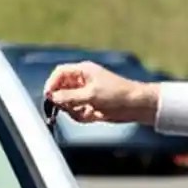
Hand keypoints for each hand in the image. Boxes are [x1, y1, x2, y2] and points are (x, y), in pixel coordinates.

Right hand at [43, 61, 159, 125]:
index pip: (59, 73)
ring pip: (68, 103)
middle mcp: (82, 81)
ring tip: (87, 112)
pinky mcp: (91, 105)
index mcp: (83, 71)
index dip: (51, 84)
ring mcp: (86, 93)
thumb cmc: (117, 95)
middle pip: (61, 90)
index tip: (50, 98)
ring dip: (74, 111)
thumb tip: (51, 97)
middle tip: (70, 108)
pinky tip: (94, 116)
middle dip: (63, 101)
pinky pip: (77, 112)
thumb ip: (68, 97)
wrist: (137, 106)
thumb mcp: (90, 95)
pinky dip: (82, 116)